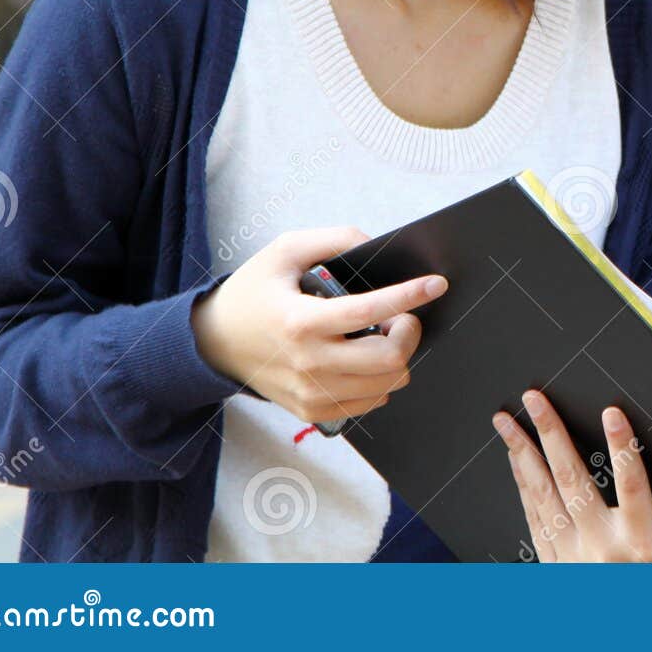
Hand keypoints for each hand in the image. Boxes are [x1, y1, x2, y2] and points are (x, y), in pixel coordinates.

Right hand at [191, 227, 446, 424]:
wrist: (214, 342)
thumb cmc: (254, 292)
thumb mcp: (285, 250)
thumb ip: (334, 241)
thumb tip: (376, 245)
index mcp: (300, 321)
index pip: (368, 312)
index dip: (409, 296)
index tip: (436, 284)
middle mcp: (307, 363)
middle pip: (388, 358)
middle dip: (408, 332)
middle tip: (402, 317)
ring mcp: (310, 393)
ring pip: (386, 384)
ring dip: (398, 357)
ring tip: (381, 336)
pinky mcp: (311, 411)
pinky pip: (369, 403)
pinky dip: (381, 381)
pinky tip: (368, 361)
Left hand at [494, 389, 651, 561]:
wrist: (617, 632)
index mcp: (640, 540)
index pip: (633, 486)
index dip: (623, 448)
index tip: (613, 412)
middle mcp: (601, 546)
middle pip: (573, 482)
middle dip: (551, 435)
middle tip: (535, 398)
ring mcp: (569, 553)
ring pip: (542, 493)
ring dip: (521, 452)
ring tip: (506, 419)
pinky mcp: (548, 558)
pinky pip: (531, 512)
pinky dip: (521, 480)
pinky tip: (513, 453)